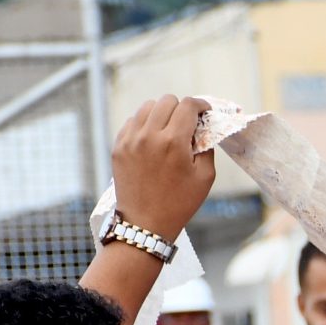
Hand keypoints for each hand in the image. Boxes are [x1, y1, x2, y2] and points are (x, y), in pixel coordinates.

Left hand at [110, 94, 214, 240]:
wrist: (145, 223)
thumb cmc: (180, 203)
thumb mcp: (205, 177)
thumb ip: (207, 146)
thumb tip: (204, 128)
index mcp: (174, 142)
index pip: (188, 106)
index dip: (200, 105)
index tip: (205, 111)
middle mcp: (149, 135)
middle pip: (167, 101)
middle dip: (181, 108)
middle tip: (187, 124)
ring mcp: (130, 139)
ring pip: (147, 107)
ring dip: (161, 113)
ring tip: (168, 130)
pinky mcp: (118, 145)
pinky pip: (132, 121)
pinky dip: (145, 124)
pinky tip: (152, 140)